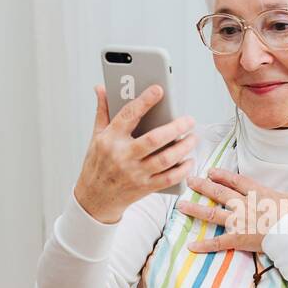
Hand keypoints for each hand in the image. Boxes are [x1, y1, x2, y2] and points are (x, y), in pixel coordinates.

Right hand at [73, 84, 196, 223]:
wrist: (94, 199)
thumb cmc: (97, 164)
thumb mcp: (96, 137)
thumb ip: (103, 112)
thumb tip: (101, 88)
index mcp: (110, 139)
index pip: (129, 115)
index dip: (145, 101)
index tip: (159, 90)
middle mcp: (123, 156)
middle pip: (154, 139)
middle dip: (176, 128)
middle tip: (189, 120)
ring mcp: (135, 174)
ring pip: (165, 159)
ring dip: (183, 147)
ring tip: (193, 138)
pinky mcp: (144, 188)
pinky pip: (169, 178)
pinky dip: (182, 170)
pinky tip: (189, 160)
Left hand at [176, 161, 287, 252]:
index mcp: (258, 193)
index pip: (236, 181)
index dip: (223, 175)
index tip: (211, 170)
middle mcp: (244, 204)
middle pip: (219, 193)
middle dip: (203, 186)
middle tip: (189, 180)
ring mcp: (238, 221)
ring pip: (212, 213)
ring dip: (195, 209)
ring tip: (180, 206)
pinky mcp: (237, 239)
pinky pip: (218, 242)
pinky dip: (204, 245)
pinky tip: (190, 246)